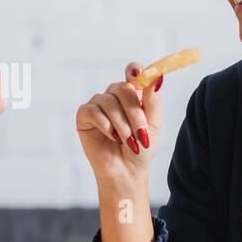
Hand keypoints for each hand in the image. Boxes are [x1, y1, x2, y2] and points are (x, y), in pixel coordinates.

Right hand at [76, 62, 163, 184]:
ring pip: (108, 102)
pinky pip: (92, 111)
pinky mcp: (84, 116)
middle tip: (141, 134)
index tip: (136, 72)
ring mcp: (98, 104)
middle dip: (134, 113)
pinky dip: (105, 125)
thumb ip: (153, 100)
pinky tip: (111, 137)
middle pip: (122, 88)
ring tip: (128, 142)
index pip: (132, 72)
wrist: (127, 171)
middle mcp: (114, 95)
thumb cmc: (141, 148)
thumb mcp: (153, 124)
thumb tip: (157, 77)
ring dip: (121, 124)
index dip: (134, 70)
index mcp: (132, 94)